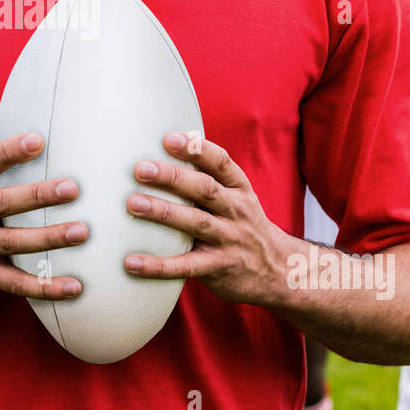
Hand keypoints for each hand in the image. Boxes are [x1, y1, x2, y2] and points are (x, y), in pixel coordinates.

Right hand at [0, 132, 87, 307]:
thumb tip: (39, 151)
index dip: (9, 151)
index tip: (37, 140)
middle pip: (2, 203)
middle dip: (37, 195)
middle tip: (71, 189)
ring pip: (12, 242)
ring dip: (48, 238)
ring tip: (80, 232)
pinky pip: (14, 282)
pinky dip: (43, 285)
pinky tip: (72, 286)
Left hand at [124, 131, 289, 307]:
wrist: (279, 271)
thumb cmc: (243, 226)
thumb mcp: (237, 198)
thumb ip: (209, 179)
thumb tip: (166, 147)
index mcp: (239, 189)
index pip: (221, 163)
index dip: (197, 149)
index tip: (169, 139)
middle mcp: (236, 211)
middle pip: (205, 189)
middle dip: (173, 177)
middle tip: (141, 169)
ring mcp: (229, 239)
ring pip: (196, 223)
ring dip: (164, 212)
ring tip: (134, 204)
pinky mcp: (218, 268)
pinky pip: (186, 266)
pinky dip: (159, 265)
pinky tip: (131, 263)